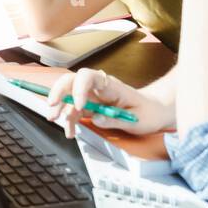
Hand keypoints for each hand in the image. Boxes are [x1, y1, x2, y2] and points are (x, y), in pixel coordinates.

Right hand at [44, 67, 172, 136]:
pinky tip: (70, 131)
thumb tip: (95, 118)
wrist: (155, 112)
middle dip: (59, 92)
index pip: (88, 77)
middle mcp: (98, 88)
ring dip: (59, 107)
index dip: (79, 88)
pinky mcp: (90, 107)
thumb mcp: (138, 120)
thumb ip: (116, 119)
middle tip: (52, 107)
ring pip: (68, 95)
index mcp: (111, 86)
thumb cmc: (149, 112)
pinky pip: (74, 111)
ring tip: (54, 120)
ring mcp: (92, 97)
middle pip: (71, 81)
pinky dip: (69, 120)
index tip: (78, 106)